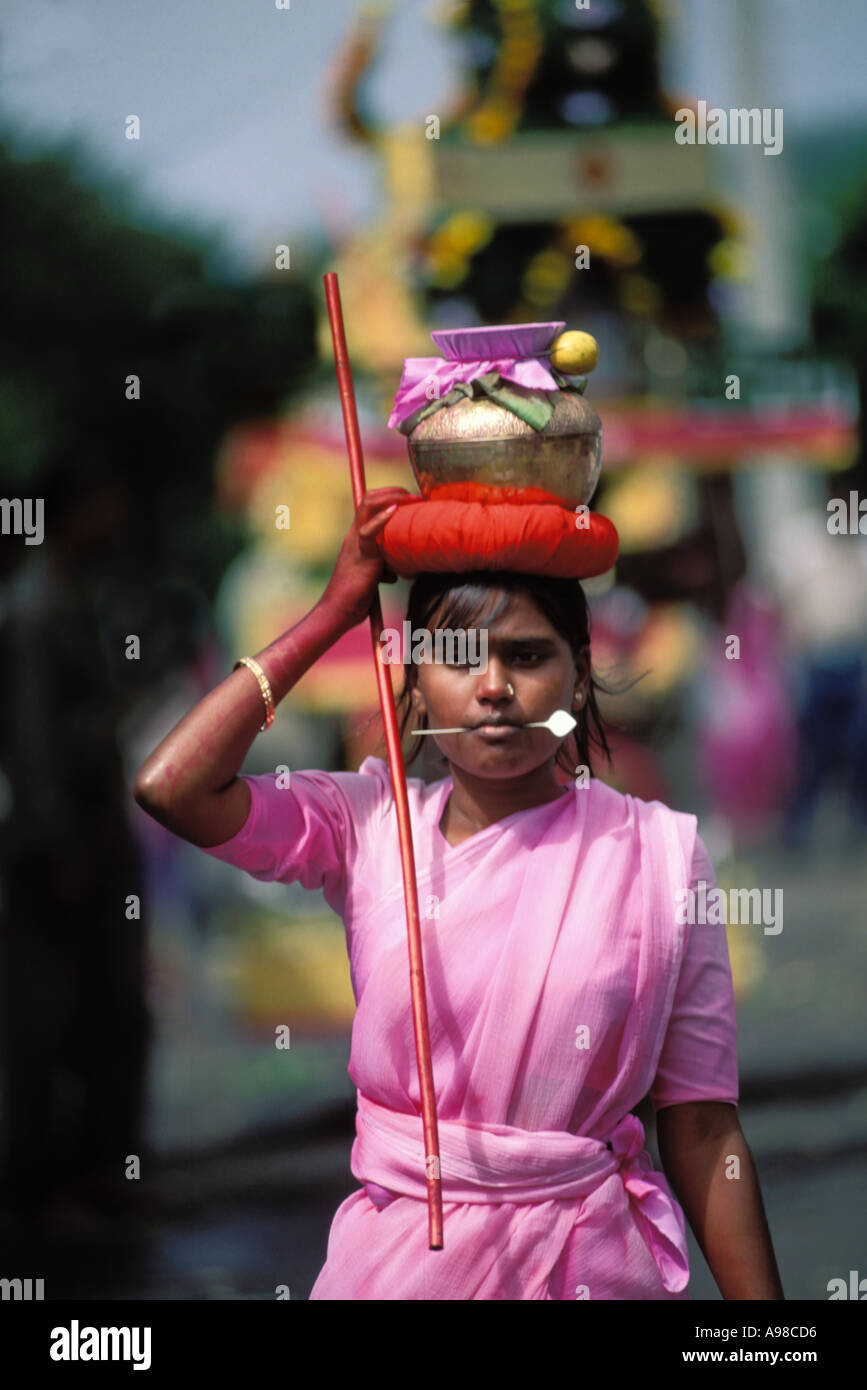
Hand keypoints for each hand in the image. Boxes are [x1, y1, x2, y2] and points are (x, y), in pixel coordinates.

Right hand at [321, 487, 414, 627]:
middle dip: (394, 491)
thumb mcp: (372, 576)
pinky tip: (395, 511)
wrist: (338, 612)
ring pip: (368, 507)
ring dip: (392, 497)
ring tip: (413, 499)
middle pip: (369, 499)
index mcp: (357, 538)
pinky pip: (369, 532)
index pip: (370, 505)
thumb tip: (401, 570)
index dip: (390, 495)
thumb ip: (384, 567)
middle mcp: (354, 535)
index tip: (412, 500)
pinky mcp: (362, 555)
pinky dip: (382, 519)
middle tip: (417, 496)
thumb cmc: (355, 598)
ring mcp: (356, 543)